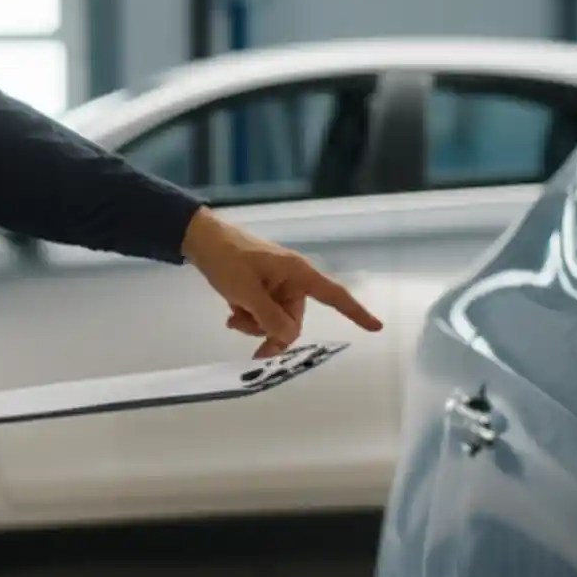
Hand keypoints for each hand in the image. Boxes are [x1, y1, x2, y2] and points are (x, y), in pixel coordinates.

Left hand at [181, 206, 382, 357]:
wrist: (200, 239)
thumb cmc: (226, 258)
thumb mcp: (245, 291)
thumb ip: (269, 317)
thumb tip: (290, 337)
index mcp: (298, 273)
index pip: (334, 296)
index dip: (356, 313)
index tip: (376, 327)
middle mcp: (292, 280)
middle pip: (294, 321)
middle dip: (269, 331)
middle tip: (242, 329)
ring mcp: (277, 286)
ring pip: (276, 321)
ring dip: (254, 325)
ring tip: (232, 316)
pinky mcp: (263, 289)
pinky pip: (264, 314)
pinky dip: (248, 317)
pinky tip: (231, 312)